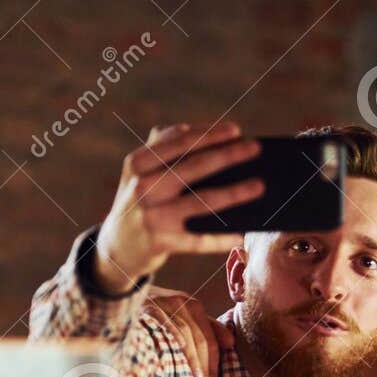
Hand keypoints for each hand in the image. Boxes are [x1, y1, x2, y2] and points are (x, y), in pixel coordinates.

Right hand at [92, 122, 263, 295]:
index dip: (208, 135)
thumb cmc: (141, 200)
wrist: (116, 246)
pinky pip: (198, 240)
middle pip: (193, 167)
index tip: (236, 130)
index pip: (178, 143)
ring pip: (201, 202)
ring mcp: (151, 216)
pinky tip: (242, 234)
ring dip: (234, 194)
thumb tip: (203, 132)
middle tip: (256, 148)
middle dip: (228, 156)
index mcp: (138, 163)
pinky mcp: (160, 242)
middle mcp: (143, 187)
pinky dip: (222, 238)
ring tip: (259, 186)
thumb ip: (164, 146)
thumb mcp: (142, 171)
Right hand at [146, 286, 231, 376]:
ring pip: (186, 336)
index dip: (214, 365)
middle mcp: (180, 302)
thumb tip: (231, 343)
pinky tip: (180, 361)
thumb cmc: (153, 313)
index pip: (209, 338)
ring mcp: (163, 303)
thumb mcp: (180, 316)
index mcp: (191, 305)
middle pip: (200, 339)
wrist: (120, 294)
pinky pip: (164, 326)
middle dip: (207, 368)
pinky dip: (175, 342)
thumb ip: (206, 327)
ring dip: (194, 362)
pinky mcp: (147, 307)